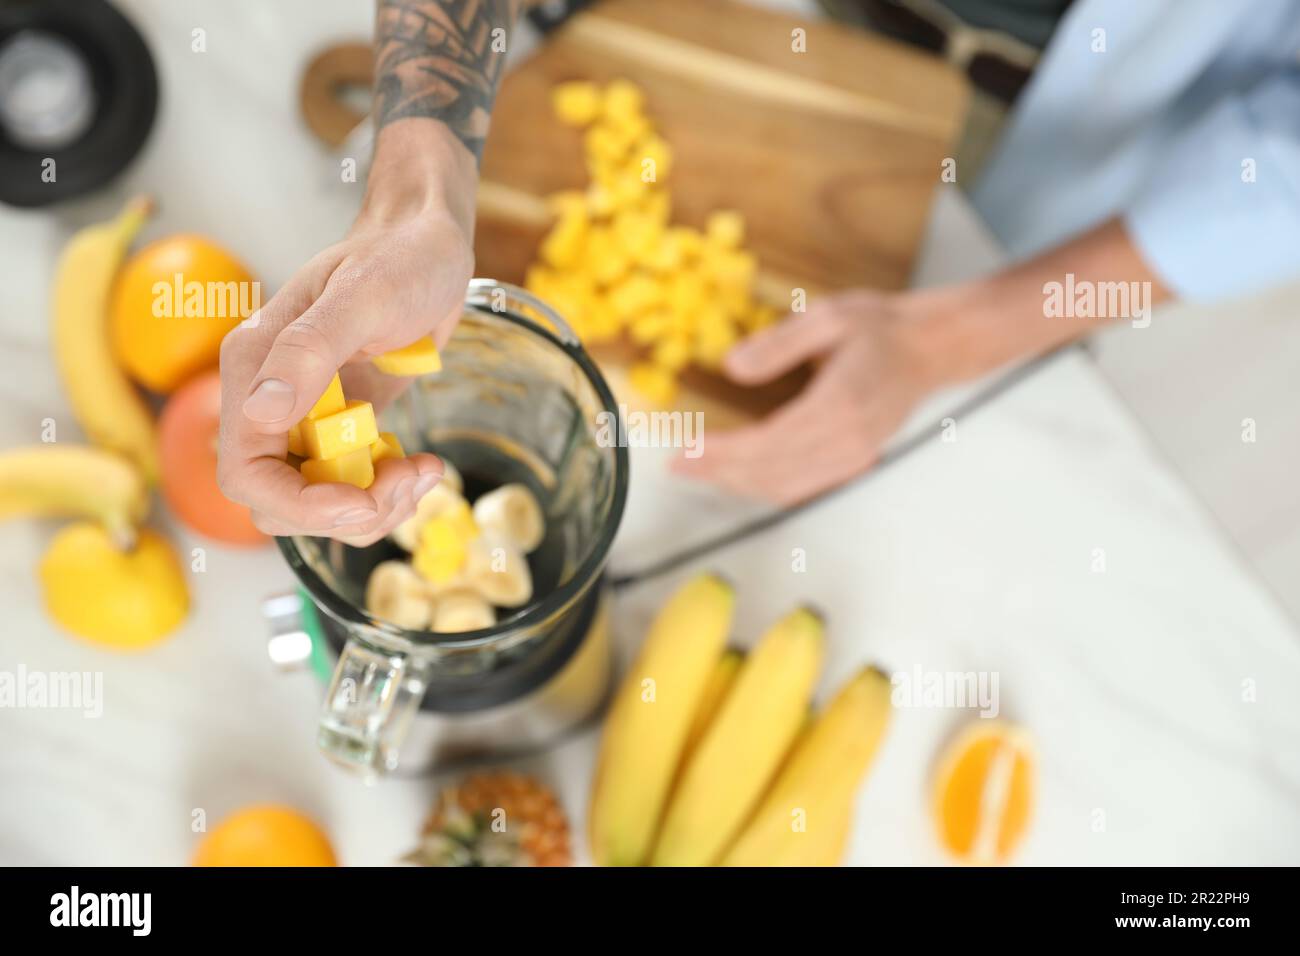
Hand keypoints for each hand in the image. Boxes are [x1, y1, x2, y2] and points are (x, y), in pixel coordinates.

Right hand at [218, 131, 474, 543]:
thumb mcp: (363, 296)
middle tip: (407, 481)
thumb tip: (263, 411)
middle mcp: (269, 400)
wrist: (430, 246)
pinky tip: (422, 465)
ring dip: (373, 508)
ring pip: (316, 505)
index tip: (362, 501)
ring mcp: (305, 419)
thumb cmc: (400, 257)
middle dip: (344, 512)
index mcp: (253, 368)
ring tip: (422, 472)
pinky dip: (386, 495)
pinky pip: (349, 490)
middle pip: (280, 503)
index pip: (246, 472)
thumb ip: (309, 349)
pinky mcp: (341, 429)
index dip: (299, 504)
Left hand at [672, 291, 936, 505]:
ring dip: (737, 484)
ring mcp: (855, 457)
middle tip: (677, 464)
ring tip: (698, 470)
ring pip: (785, 487)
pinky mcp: (855, 462)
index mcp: (840, 404)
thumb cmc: (882, 328)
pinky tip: (737, 475)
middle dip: (718, 472)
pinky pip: (803, 487)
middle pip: (771, 472)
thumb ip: (779, 343)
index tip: (684, 448)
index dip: (721, 452)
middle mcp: (849, 440)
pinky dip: (764, 486)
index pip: (768, 442)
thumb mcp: (829, 317)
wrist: (932, 348)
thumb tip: (731, 367)